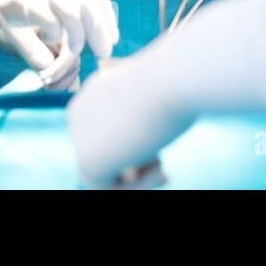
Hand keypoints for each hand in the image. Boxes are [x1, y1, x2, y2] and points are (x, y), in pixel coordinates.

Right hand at [0, 0, 118, 88]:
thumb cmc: (3, 25)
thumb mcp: (35, 38)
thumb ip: (56, 50)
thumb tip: (76, 76)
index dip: (106, 14)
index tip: (111, 40)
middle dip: (98, 27)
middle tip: (100, 53)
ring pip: (70, 7)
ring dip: (77, 36)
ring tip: (73, 55)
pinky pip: (45, 15)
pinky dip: (53, 33)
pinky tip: (48, 42)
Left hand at [67, 0, 265, 187]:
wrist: (179, 75)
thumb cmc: (185, 78)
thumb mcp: (166, 95)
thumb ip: (153, 112)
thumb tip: (160, 132)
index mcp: (97, 91)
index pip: (106, 134)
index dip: (133, 150)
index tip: (160, 151)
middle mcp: (81, 110)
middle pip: (104, 156)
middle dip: (132, 167)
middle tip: (162, 165)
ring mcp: (80, 135)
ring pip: (105, 176)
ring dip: (136, 181)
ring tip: (162, 167)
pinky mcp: (88, 159)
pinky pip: (107, 190)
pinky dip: (137, 189)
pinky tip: (162, 168)